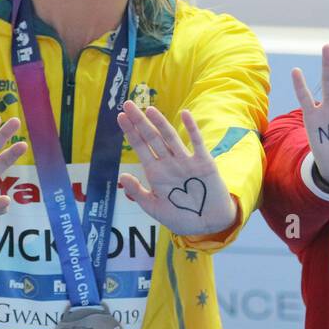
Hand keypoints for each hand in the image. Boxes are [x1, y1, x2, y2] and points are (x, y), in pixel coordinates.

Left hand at [116, 100, 237, 235]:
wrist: (209, 223)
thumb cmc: (182, 217)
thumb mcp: (155, 208)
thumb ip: (138, 193)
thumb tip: (122, 176)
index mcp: (156, 173)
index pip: (140, 147)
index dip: (130, 132)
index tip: (120, 117)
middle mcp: (169, 163)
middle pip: (151, 138)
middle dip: (139, 122)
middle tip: (127, 104)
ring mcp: (186, 161)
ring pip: (170, 138)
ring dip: (160, 123)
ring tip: (149, 109)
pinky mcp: (203, 163)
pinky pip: (197, 143)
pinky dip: (191, 129)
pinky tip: (185, 115)